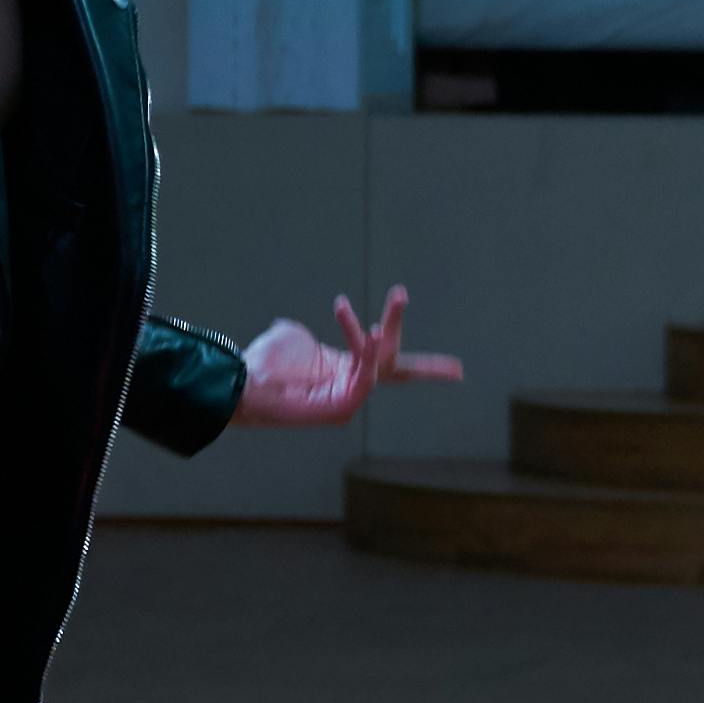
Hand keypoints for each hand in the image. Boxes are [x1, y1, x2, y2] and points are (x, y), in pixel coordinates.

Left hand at [235, 285, 465, 426]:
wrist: (243, 381)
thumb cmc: (263, 361)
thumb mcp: (292, 336)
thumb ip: (306, 333)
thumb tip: (292, 328)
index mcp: (348, 371)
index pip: (396, 367)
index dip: (429, 369)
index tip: (460, 371)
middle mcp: (353, 386)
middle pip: (393, 358)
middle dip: (398, 324)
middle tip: (400, 293)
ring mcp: (350, 400)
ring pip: (378, 361)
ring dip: (381, 330)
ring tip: (391, 301)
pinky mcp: (342, 409)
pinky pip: (364, 376)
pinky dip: (369, 354)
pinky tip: (372, 333)